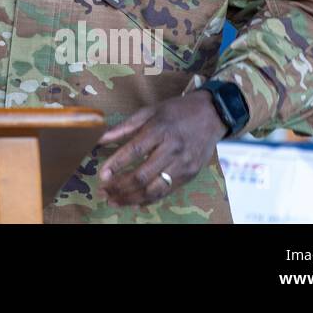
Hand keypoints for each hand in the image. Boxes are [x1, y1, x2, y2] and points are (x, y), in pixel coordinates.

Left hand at [96, 90, 226, 206]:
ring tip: (114, 201)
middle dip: (120, 187)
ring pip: (154, 189)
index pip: (134, 150)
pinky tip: (134, 202)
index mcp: (160, 129)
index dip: (116, 164)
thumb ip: (124, 127)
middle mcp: (172, 149)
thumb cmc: (177, 111)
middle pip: (143, 175)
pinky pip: (166, 192)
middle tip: (103, 192)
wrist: (212, 115)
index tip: (102, 175)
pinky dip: (148, 200)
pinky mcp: (190, 175)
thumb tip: (100, 138)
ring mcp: (183, 164)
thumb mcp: (149, 111)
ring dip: (131, 198)